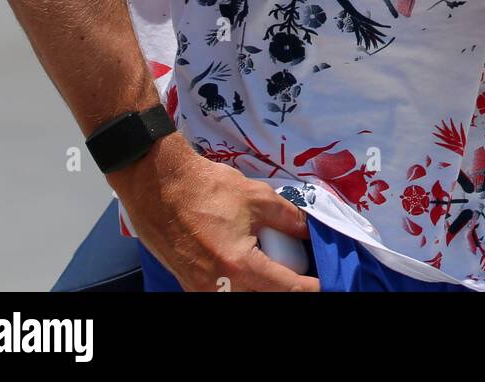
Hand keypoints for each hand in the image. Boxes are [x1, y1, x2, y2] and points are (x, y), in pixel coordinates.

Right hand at [109, 135, 320, 291]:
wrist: (157, 186)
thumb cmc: (204, 188)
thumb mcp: (256, 197)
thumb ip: (289, 218)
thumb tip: (311, 231)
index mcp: (240, 268)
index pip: (289, 290)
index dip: (313, 288)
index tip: (327, 281)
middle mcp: (220, 289)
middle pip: (266, 299)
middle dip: (287, 288)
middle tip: (302, 272)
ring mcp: (202, 292)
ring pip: (246, 297)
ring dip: (264, 287)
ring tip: (275, 266)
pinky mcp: (190, 287)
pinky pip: (225, 293)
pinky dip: (243, 285)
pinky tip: (250, 267)